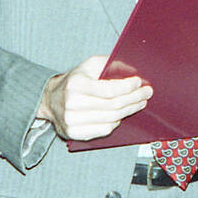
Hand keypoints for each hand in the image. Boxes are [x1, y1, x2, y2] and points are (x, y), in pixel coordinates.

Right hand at [36, 55, 152, 140]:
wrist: (50, 99)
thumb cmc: (74, 81)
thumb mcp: (88, 66)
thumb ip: (108, 64)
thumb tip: (130, 70)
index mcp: (76, 85)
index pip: (109, 89)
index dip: (127, 87)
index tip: (139, 82)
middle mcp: (72, 104)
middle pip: (113, 105)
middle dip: (134, 98)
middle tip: (146, 93)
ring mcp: (72, 121)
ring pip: (111, 119)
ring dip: (129, 110)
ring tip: (139, 103)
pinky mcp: (74, 133)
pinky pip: (103, 130)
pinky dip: (116, 122)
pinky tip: (122, 114)